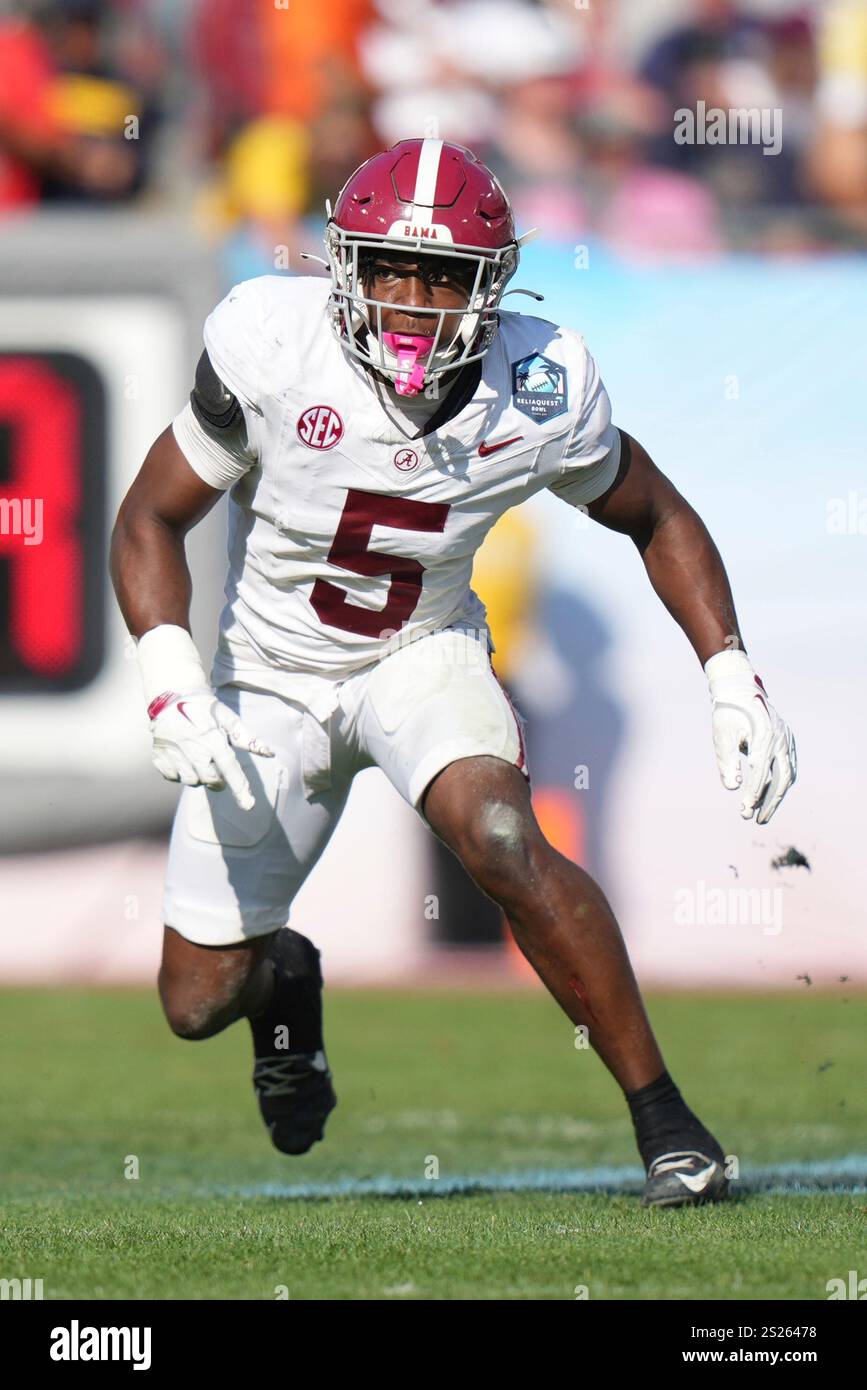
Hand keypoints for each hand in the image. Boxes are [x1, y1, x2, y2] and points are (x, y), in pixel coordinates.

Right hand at [147, 689, 272, 809]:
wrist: (172, 696)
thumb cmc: (205, 709)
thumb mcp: (229, 718)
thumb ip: (248, 739)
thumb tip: (270, 753)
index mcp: (213, 740)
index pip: (231, 770)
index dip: (241, 789)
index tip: (249, 805)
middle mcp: (194, 750)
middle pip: (211, 780)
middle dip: (218, 780)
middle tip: (217, 768)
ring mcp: (174, 754)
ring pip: (191, 781)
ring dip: (199, 776)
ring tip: (199, 759)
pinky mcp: (159, 756)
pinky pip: (172, 777)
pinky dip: (179, 773)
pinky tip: (183, 758)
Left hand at [705, 651, 796, 824]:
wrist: (739, 689)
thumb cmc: (726, 713)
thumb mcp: (721, 736)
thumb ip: (727, 762)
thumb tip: (734, 788)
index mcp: (762, 735)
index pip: (760, 771)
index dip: (753, 792)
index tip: (745, 809)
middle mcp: (779, 738)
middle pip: (780, 778)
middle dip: (768, 802)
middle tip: (756, 821)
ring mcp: (786, 739)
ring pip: (787, 775)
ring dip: (776, 797)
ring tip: (763, 815)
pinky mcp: (787, 739)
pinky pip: (790, 766)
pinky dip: (783, 783)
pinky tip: (773, 797)